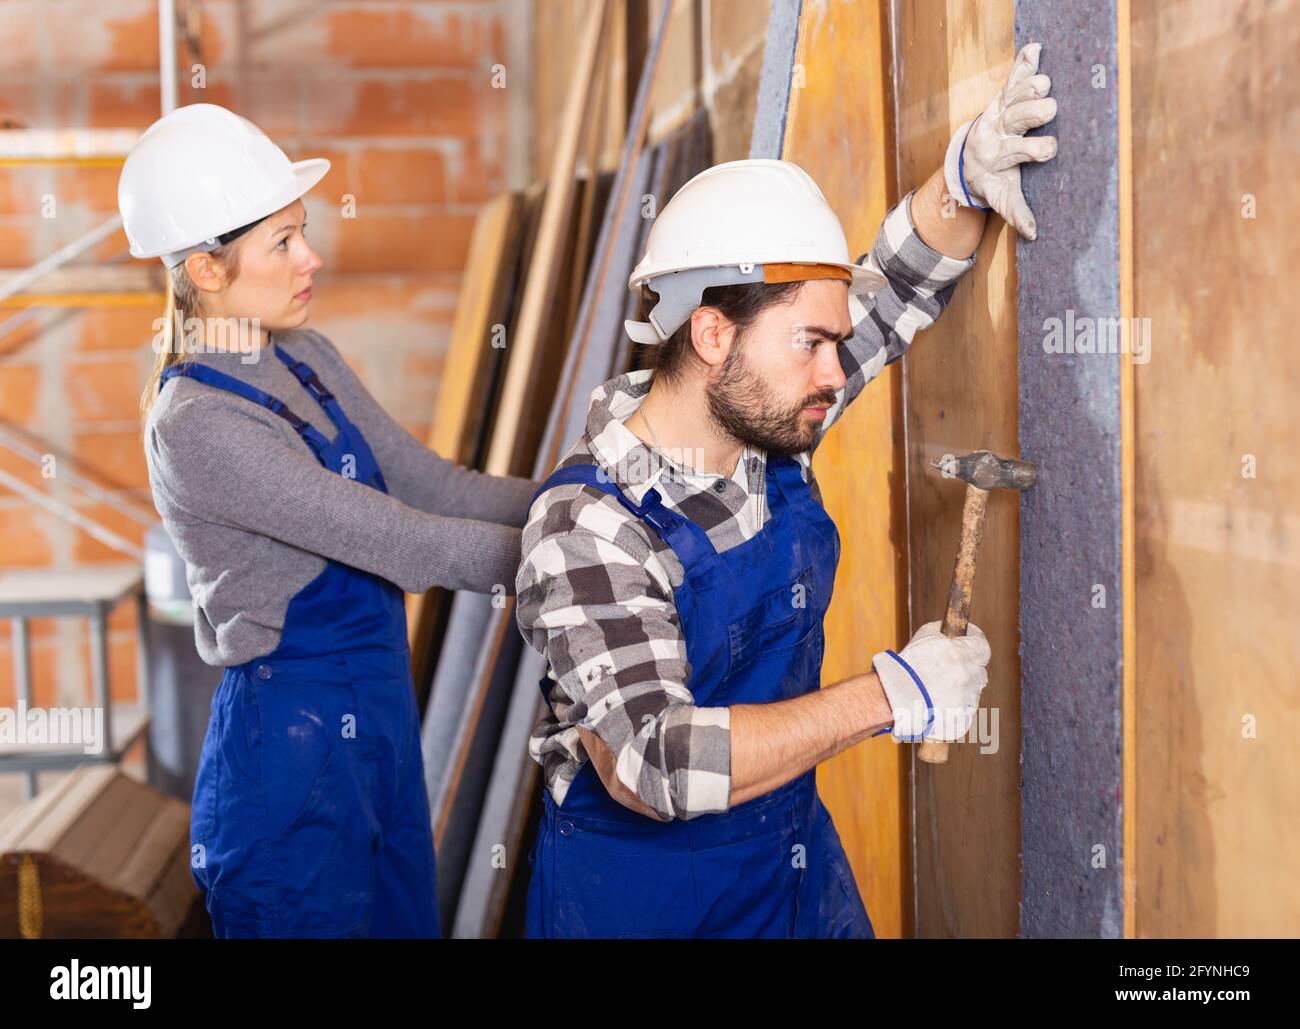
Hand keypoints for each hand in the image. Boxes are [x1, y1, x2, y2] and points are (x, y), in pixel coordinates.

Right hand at [872, 621, 989, 741]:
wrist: (893, 700)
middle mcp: (969, 679)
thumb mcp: (924, 636)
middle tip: (948, 667)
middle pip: (978, 670)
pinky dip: (954, 706)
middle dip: (967, 667)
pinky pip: (964, 710)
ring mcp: (967, 701)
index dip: (973, 641)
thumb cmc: (906, 667)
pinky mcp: (962, 720)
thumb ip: (942, 631)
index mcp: (962, 656)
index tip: (967, 640)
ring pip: (971, 691)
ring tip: (936, 688)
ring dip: (960, 688)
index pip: (982, 646)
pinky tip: (936, 703)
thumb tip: (950, 631)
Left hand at [944, 42, 1057, 239]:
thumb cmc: (991, 181)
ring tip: (1044, 83)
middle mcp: (996, 133)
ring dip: (1029, 88)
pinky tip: (1035, 49)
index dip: (1035, 151)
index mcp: (998, 157)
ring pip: (1014, 96)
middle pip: (1017, 120)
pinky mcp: (1001, 99)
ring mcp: (998, 113)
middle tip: (1049, 110)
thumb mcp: (1000, 198)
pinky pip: (1014, 79)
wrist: (966, 162)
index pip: (1019, 153)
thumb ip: (1016, 213)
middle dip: (1032, 115)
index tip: (1052, 149)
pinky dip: (1024, 65)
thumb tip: (1035, 234)